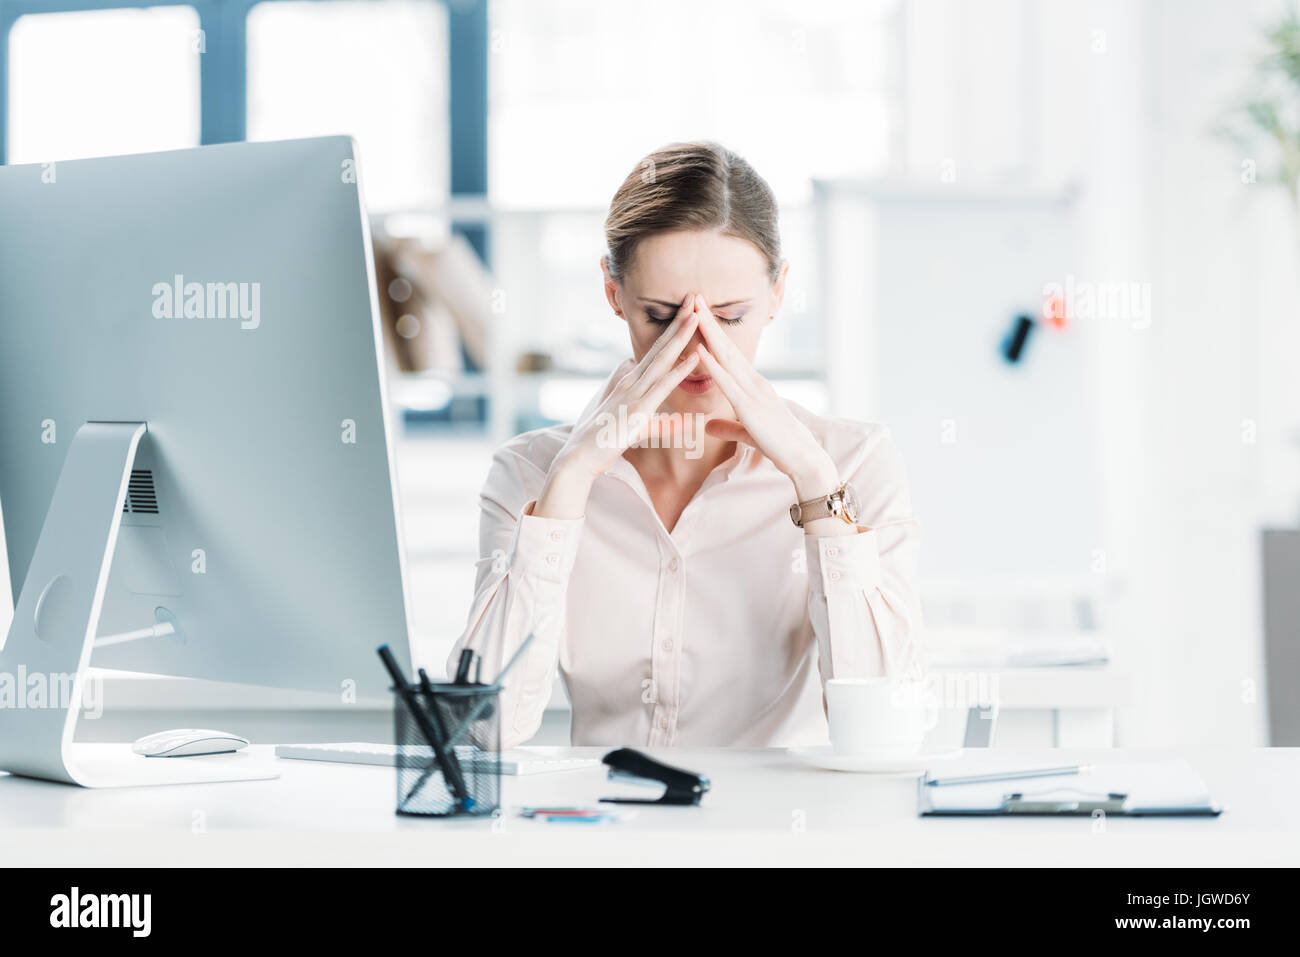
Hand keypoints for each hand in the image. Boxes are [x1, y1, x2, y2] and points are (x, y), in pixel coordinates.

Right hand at [533, 294, 701, 516]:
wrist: (579, 458)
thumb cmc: (601, 443)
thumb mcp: (637, 430)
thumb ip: (662, 424)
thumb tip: (682, 421)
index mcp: (631, 383)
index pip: (656, 352)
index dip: (672, 331)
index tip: (687, 311)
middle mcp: (632, 382)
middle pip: (660, 347)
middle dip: (678, 321)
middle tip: (695, 296)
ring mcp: (634, 393)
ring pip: (662, 359)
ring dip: (681, 336)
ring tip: (697, 315)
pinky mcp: (638, 410)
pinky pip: (662, 387)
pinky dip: (679, 371)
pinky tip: (694, 357)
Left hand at [691, 295, 838, 499]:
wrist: (802, 458)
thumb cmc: (778, 445)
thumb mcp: (747, 433)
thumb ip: (728, 426)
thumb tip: (708, 425)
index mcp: (752, 385)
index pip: (728, 354)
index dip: (713, 333)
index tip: (699, 314)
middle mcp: (753, 381)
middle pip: (726, 346)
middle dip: (709, 321)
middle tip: (693, 296)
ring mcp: (752, 392)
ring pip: (727, 357)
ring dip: (709, 333)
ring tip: (694, 311)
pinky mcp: (750, 408)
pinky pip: (728, 383)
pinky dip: (713, 366)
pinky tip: (700, 350)